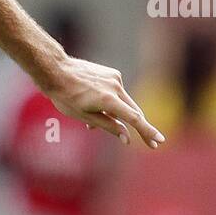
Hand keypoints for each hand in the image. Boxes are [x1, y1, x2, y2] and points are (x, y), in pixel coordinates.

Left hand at [45, 56, 165, 148]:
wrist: (56, 71)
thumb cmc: (66, 97)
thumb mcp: (84, 116)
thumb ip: (108, 126)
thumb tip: (127, 138)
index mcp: (108, 100)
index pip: (133, 119)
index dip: (147, 131)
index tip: (159, 140)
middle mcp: (115, 87)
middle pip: (134, 111)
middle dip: (141, 127)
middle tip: (151, 143)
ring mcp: (114, 78)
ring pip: (124, 103)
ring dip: (116, 116)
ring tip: (89, 124)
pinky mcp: (112, 74)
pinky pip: (117, 93)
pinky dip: (111, 103)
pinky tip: (91, 107)